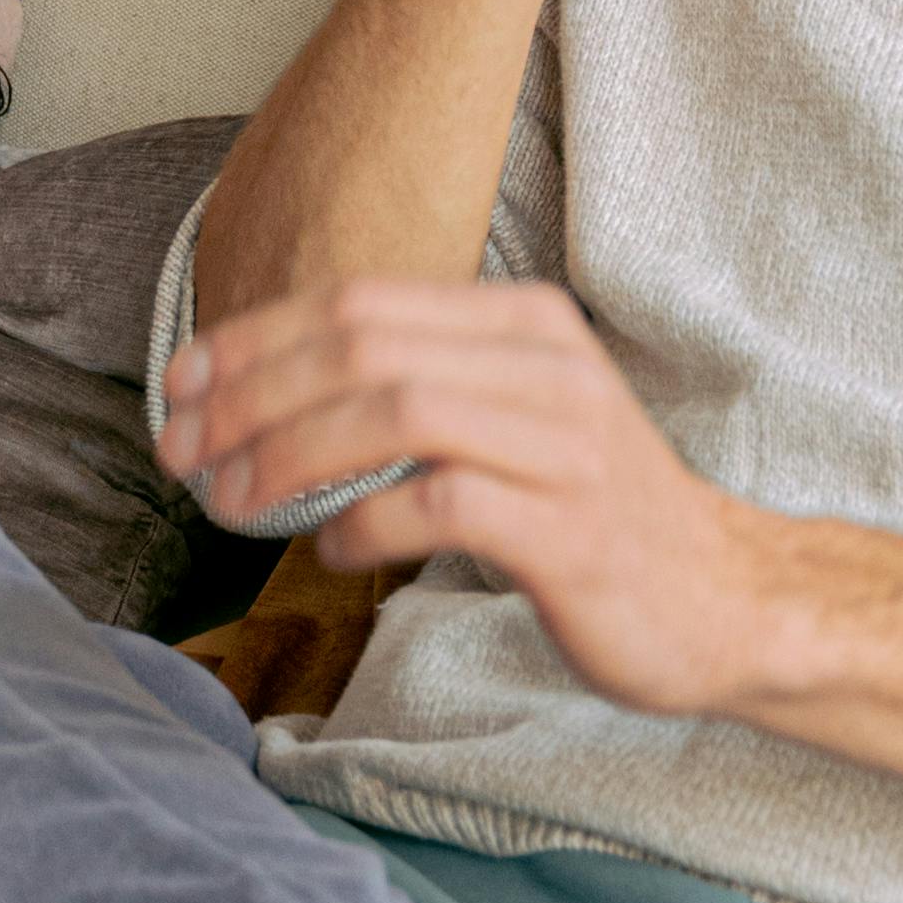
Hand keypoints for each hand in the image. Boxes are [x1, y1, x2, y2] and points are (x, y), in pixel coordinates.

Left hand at [161, 275, 773, 718]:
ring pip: (393, 408)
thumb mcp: (506, 423)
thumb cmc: (588, 518)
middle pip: (361, 345)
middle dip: (250, 396)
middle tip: (181, 454)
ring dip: (287, 456)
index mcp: (522, 323)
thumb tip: (256, 403)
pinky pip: (440, 503)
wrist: (722, 601)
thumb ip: (411, 395)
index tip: (180, 388)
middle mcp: (546, 365)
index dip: (253, 340)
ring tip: (230, 502)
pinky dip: (364, 522)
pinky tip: (329, 550)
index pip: (358, 301)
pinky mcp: (568, 528)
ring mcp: (562, 443)